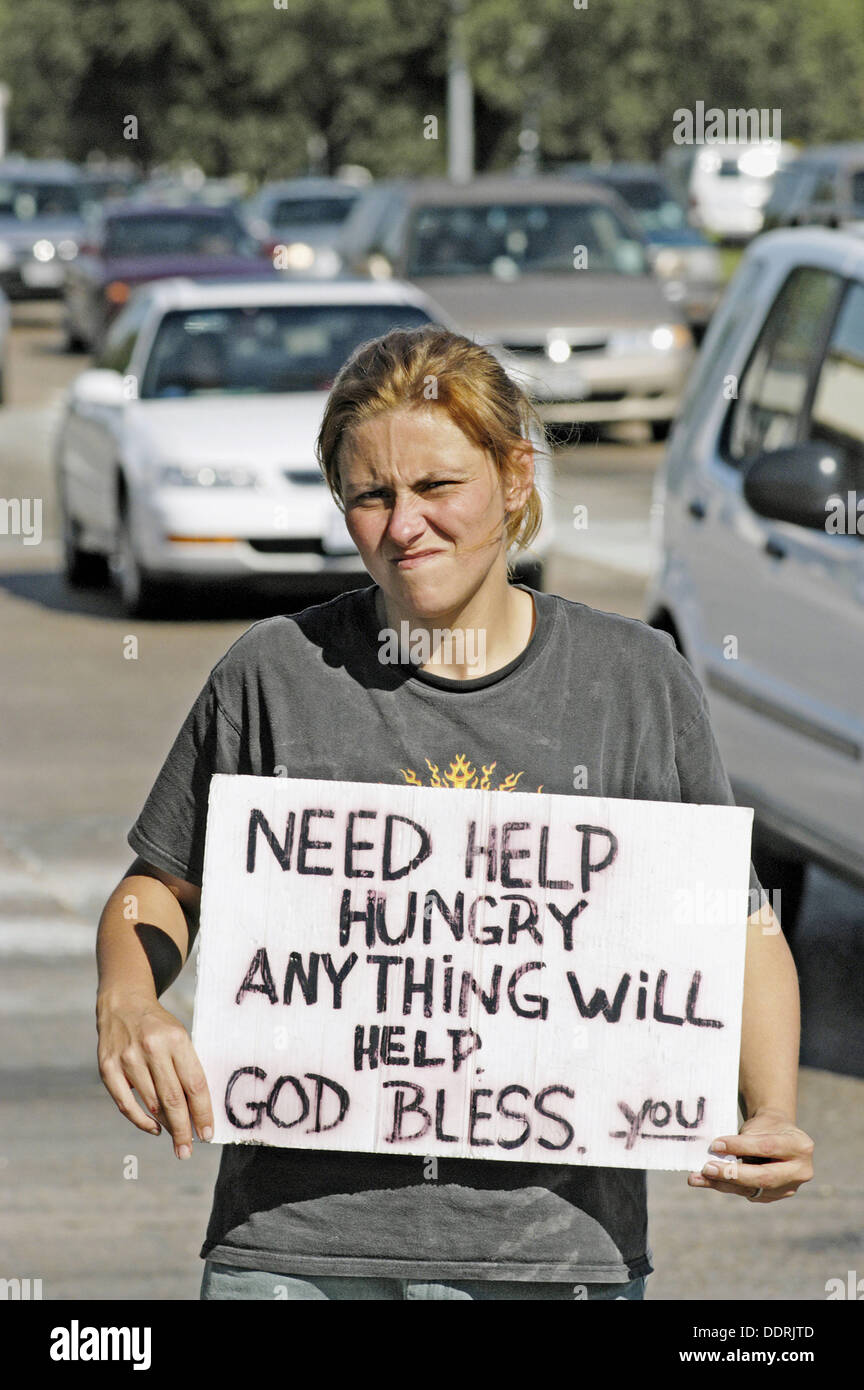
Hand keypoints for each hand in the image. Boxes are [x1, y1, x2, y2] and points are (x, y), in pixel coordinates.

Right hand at [97, 992, 213, 1158]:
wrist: (123, 1004)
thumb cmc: (159, 1027)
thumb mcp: (180, 1037)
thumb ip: (188, 1069)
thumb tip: (197, 1112)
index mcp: (176, 1038)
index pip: (194, 1083)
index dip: (203, 1112)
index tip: (208, 1134)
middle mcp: (151, 1048)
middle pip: (173, 1099)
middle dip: (183, 1130)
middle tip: (188, 1151)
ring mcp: (127, 1058)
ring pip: (151, 1103)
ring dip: (166, 1126)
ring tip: (177, 1138)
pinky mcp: (107, 1067)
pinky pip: (126, 1104)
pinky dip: (142, 1121)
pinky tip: (154, 1128)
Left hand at [687, 1109, 813, 1202]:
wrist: (777, 1135)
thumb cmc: (766, 1126)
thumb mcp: (760, 1125)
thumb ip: (745, 1140)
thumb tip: (716, 1153)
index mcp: (801, 1147)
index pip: (767, 1147)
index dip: (741, 1146)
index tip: (716, 1144)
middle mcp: (800, 1171)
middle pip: (764, 1176)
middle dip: (733, 1174)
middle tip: (707, 1168)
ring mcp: (789, 1188)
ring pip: (752, 1189)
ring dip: (722, 1184)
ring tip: (696, 1178)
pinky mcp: (773, 1196)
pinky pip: (746, 1193)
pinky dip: (724, 1186)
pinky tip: (704, 1181)